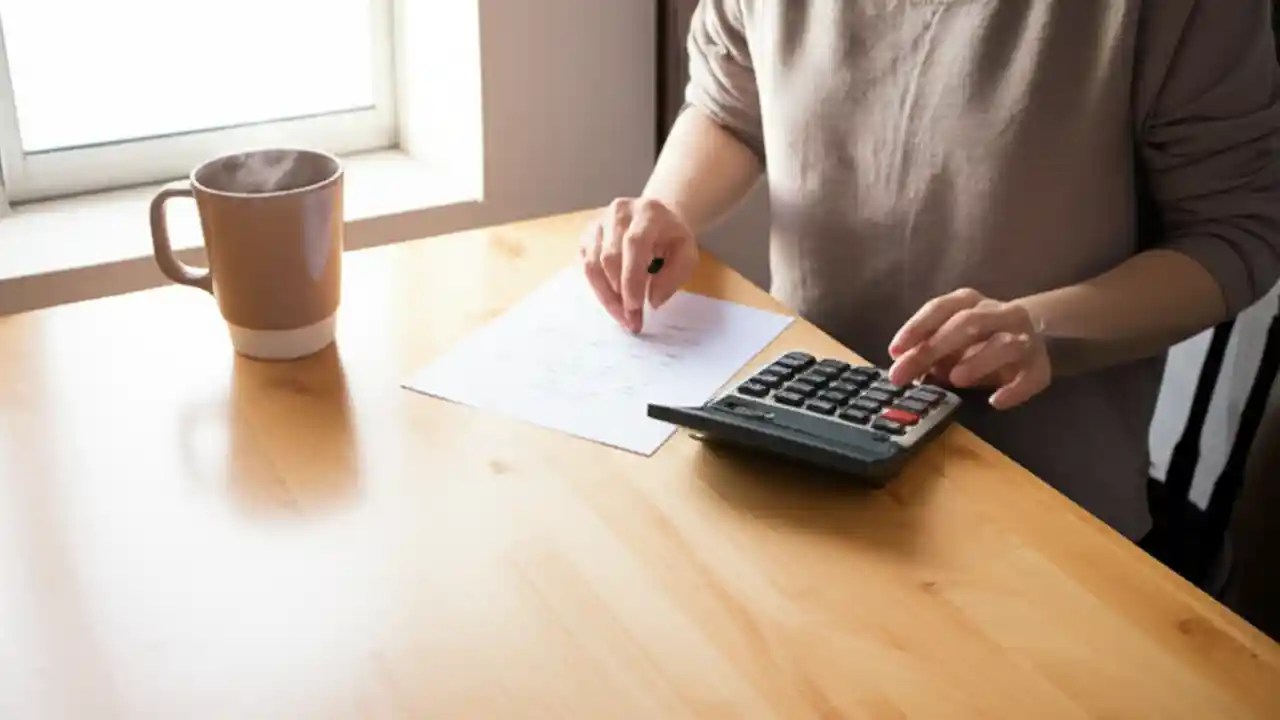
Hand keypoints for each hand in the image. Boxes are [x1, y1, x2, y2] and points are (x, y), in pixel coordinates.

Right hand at [580, 197, 698, 332]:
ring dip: (606, 296)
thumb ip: (674, 276)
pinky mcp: (587, 235)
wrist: (656, 217)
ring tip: (622, 316)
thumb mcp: (687, 255)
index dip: (632, 278)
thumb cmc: (672, 238)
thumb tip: (652, 300)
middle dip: (619, 294)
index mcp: (648, 212)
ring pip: (592, 264)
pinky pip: (586, 267)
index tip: (635, 307)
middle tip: (631, 321)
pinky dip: (599, 289)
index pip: (634, 244)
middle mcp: (619, 212)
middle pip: (609, 256)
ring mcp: (599, 222)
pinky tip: (614, 301)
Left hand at [886, 288, 1051, 408]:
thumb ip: (926, 352)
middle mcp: (1000, 313)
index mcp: (970, 302)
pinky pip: (1031, 376)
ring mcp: (1024, 337)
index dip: (917, 327)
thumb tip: (901, 368)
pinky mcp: (1041, 364)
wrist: (1032, 336)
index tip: (894, 351)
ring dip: (979, 360)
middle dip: (935, 348)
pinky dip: (1014, 390)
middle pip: (968, 323)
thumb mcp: (948, 342)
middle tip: (907, 374)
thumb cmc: (978, 340)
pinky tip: (995, 401)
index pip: (941, 307)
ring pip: (1005, 344)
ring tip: (956, 379)